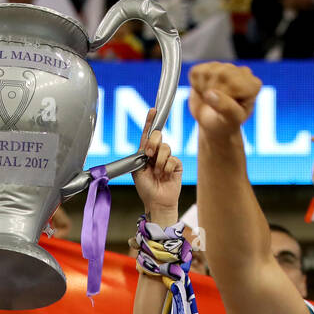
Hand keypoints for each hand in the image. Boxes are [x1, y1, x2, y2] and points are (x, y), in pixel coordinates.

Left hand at [133, 108, 181, 222]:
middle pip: (158, 136)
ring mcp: (167, 158)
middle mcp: (157, 153)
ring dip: (159, 162)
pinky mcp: (176, 165)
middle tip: (149, 155)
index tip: (152, 110)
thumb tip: (148, 144)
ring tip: (157, 173)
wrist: (157, 202)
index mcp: (146, 153)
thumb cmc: (146, 188)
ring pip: (165, 148)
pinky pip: (172, 159)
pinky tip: (165, 176)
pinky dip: (167, 168)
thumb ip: (141, 155)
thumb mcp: (137, 170)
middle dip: (153, 143)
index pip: (147, 134)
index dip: (150, 121)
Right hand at [189, 62, 259, 143]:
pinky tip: (204, 91)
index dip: (222, 97)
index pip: (233, 83)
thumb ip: (226, 108)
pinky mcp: (210, 67)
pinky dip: (195, 84)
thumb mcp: (231, 121)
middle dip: (213, 92)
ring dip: (203, 89)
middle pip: (220, 74)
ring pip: (207, 71)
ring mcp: (226, 67)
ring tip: (210, 99)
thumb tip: (210, 93)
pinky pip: (196, 72)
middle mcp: (242, 72)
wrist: (214, 125)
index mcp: (253, 85)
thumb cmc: (226, 123)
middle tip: (216, 105)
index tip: (225, 108)